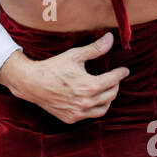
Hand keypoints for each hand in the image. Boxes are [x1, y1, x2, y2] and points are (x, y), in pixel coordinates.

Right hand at [0, 31, 129, 122]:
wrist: (31, 83)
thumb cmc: (53, 67)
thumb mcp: (75, 55)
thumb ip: (95, 49)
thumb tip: (110, 38)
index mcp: (90, 86)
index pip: (114, 80)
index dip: (121, 73)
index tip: (124, 70)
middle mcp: (86, 102)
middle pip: (111, 95)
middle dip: (115, 85)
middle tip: (114, 79)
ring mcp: (79, 112)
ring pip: (103, 109)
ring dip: (107, 99)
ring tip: (106, 91)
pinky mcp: (71, 118)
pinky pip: (89, 115)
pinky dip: (94, 108)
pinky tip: (92, 100)